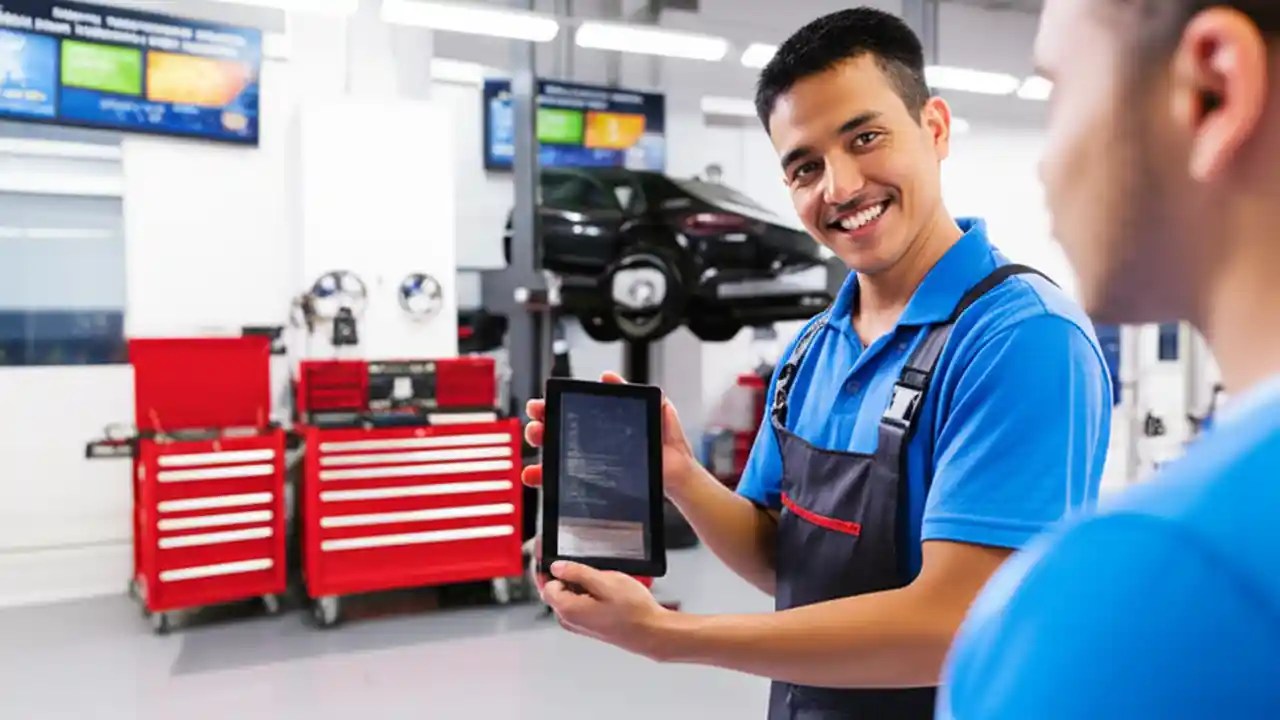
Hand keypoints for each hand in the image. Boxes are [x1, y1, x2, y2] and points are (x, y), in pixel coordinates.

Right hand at [521, 372, 699, 495]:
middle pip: (557, 430)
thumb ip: (636, 391)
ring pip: (554, 455)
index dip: (552, 406)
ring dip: (539, 449)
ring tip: (535, 442)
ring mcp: (589, 463)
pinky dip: (544, 477)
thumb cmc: (668, 444)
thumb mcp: (657, 411)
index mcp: (603, 422)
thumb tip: (608, 377)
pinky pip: (563, 481)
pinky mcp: (591, 484)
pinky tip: (536, 474)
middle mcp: (592, 441)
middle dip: (540, 424)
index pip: (571, 410)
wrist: (679, 476)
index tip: (541, 404)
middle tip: (537, 423)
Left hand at [541, 560, 674, 660]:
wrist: (651, 632)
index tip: (562, 559)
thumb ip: (577, 573)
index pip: (546, 584)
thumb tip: (557, 567)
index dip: (554, 569)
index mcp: (567, 609)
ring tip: (605, 582)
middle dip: (570, 576)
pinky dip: (590, 594)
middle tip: (592, 570)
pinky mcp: (590, 625)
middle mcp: (569, 620)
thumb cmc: (633, 611)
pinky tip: (607, 592)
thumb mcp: (606, 582)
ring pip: (570, 596)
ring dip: (582, 585)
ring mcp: (579, 624)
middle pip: (557, 590)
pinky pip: (581, 604)